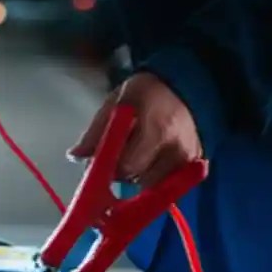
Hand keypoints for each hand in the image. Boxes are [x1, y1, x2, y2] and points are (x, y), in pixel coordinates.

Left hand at [68, 72, 202, 188]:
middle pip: (137, 177)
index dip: (107, 168)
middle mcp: (174, 145)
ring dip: (137, 176)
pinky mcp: (196, 164)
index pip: (126, 165)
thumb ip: (96, 131)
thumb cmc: (145, 94)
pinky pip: (167, 183)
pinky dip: (154, 176)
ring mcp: (188, 157)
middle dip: (119, 172)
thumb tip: (75, 156)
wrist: (184, 88)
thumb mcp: (115, 102)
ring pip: (150, 184)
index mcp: (154, 126)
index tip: (98, 165)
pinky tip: (151, 159)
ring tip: (136, 152)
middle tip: (116, 155)